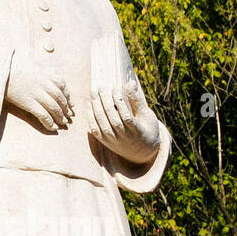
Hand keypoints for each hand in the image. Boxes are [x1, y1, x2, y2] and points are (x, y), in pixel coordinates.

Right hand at [5, 51, 73, 131]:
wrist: (0, 74)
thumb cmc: (15, 69)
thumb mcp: (33, 65)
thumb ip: (44, 70)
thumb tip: (55, 78)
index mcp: (45, 74)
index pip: (62, 86)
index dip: (68, 97)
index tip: (70, 104)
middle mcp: (43, 83)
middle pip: (60, 98)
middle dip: (65, 108)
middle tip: (68, 116)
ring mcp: (36, 93)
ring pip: (54, 107)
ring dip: (60, 117)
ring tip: (63, 123)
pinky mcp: (28, 103)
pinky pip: (43, 115)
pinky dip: (50, 122)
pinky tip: (53, 128)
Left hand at [88, 38, 160, 163]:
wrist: (142, 153)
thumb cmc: (146, 129)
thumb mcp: (147, 116)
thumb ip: (137, 101)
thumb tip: (131, 83)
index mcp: (137, 131)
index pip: (125, 116)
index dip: (119, 101)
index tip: (115, 87)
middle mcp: (124, 138)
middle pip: (112, 118)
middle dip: (105, 101)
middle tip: (101, 87)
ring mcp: (114, 141)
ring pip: (102, 124)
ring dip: (96, 107)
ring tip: (94, 92)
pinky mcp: (106, 143)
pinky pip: (95, 131)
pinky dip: (91, 118)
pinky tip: (89, 105)